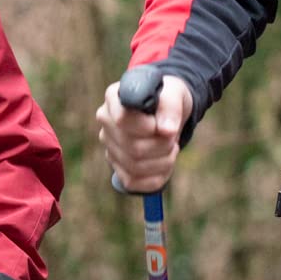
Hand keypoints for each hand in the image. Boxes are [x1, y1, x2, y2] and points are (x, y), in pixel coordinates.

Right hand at [96, 74, 193, 192]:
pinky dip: (156, 178)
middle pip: (133, 147)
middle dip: (162, 145)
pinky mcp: (117, 167)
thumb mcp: (174, 97)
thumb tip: (166, 131)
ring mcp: (109, 146)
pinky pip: (133, 183)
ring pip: (135, 167)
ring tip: (171, 147)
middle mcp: (106, 122)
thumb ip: (170, 109)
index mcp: (114, 99)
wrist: (168, 114)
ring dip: (164, 161)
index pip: (123, 120)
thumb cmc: (168, 101)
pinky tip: (164, 164)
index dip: (147, 127)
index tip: (159, 124)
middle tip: (172, 136)